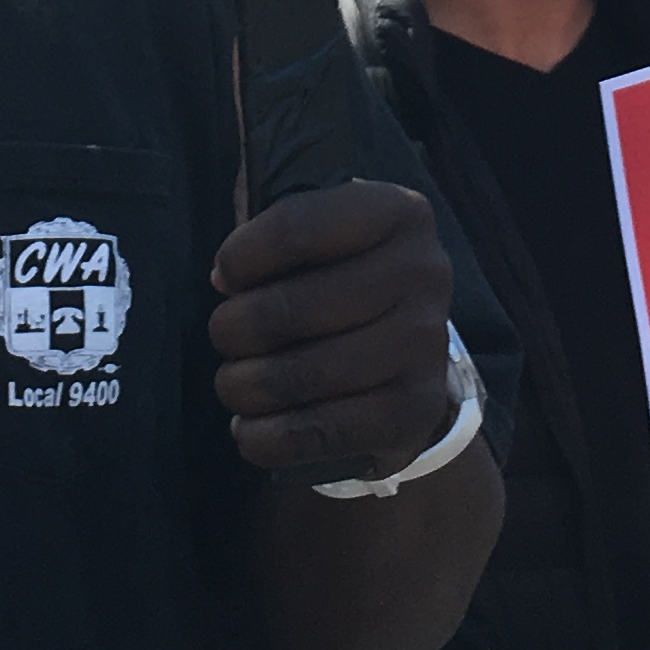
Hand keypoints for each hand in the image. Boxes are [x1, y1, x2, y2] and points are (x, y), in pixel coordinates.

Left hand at [210, 181, 458, 488]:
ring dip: (242, 386)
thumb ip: (273, 243)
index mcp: (398, 213)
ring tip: (234, 384)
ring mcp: (424, 345)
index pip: (296, 228)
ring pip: (297, 376)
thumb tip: (226, 280)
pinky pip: (318, 433)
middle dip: (232, 329)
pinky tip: (249, 429)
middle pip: (288, 309)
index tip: (225, 277)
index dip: (241, 256)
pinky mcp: (414, 409)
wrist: (410, 354)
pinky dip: (265, 437)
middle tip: (225, 337)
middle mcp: (423, 273)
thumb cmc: (344, 280)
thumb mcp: (324, 239)